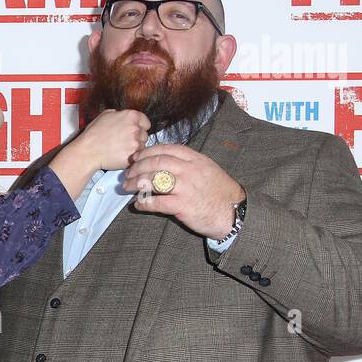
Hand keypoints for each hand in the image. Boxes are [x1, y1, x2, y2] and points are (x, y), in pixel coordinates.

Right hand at [71, 109, 150, 170]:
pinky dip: (131, 156)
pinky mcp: (133, 155)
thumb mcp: (104, 115)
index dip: (140, 127)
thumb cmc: (93, 134)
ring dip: (134, 147)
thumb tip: (121, 114)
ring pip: (142, 146)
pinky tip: (120, 154)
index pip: (146, 122)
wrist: (88, 151)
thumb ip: (118, 113)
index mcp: (131, 116)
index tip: (135, 130)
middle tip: (124, 140)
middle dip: (136, 138)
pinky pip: (137, 156)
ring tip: (120, 148)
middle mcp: (135, 128)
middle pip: (144, 134)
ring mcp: (135, 142)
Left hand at [123, 144, 244, 238]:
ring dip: (136, 183)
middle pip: (156, 162)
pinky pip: (157, 202)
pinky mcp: (182, 205)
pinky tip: (138, 205)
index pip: (166, 149)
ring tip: (127, 187)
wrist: (234, 213)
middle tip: (127, 173)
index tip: (136, 157)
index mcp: (195, 159)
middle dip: (137, 167)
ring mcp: (186, 187)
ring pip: (153, 179)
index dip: (147, 152)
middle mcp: (189, 170)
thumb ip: (188, 163)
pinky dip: (144, 203)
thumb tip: (165, 161)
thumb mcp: (207, 169)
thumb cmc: (220, 192)